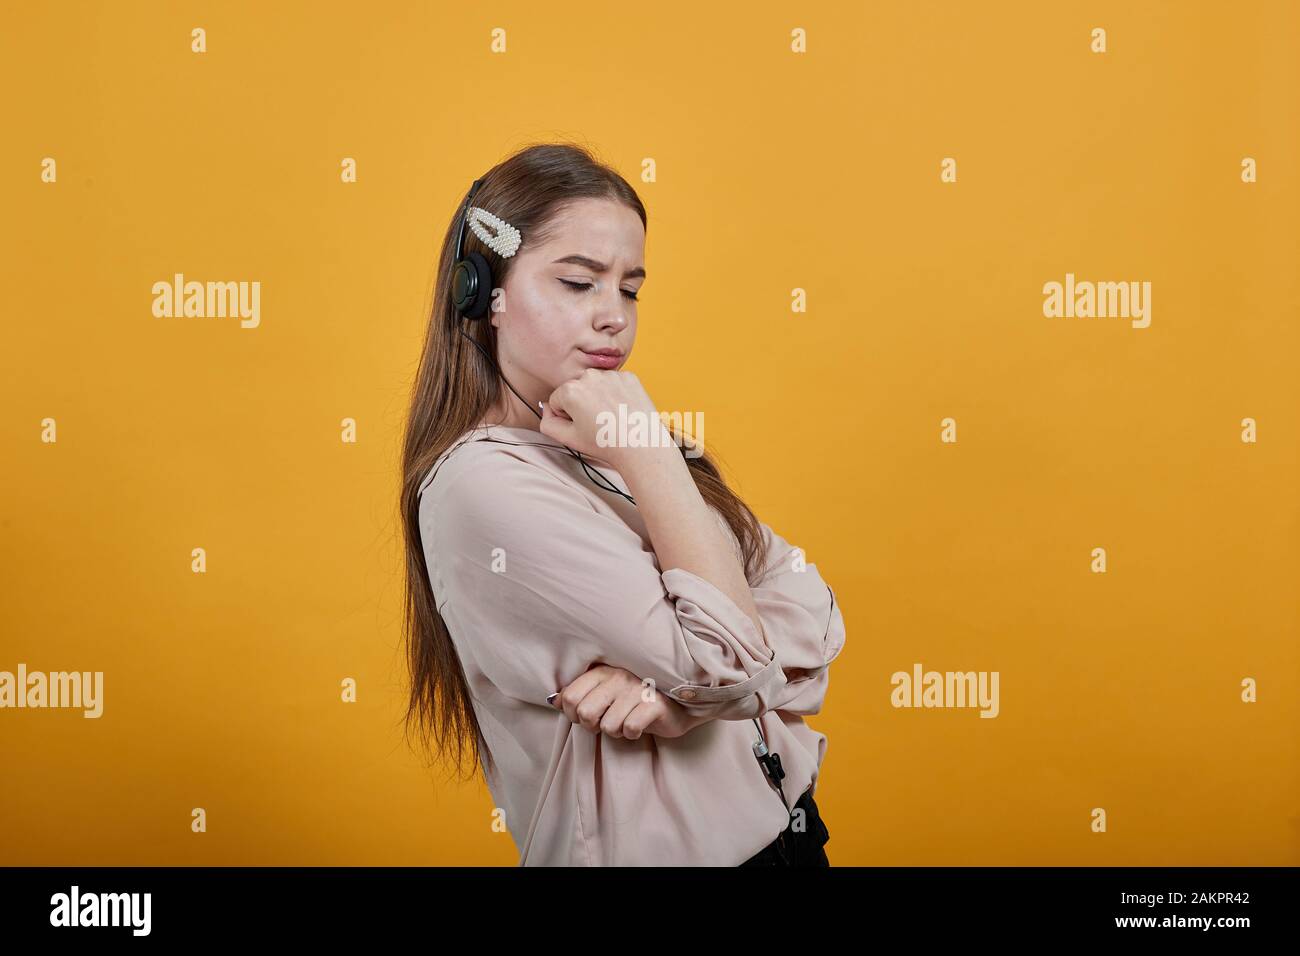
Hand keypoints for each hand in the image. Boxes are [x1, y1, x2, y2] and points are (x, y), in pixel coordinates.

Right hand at [538, 369, 669, 466]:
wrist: (640, 445)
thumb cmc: (605, 443)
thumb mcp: (567, 439)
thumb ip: (547, 422)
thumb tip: (548, 408)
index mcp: (570, 390)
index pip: (557, 400)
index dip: (566, 416)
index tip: (580, 426)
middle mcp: (590, 376)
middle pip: (576, 390)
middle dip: (581, 404)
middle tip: (596, 424)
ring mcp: (611, 375)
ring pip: (596, 386)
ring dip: (598, 398)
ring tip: (610, 418)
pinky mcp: (629, 377)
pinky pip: (614, 384)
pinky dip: (616, 395)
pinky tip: (621, 410)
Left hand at [549, 664, 703, 739]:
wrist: (679, 702)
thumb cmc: (636, 698)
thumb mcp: (605, 693)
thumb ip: (578, 695)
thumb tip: (553, 701)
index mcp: (603, 670)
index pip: (570, 698)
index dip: (574, 715)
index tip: (589, 715)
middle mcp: (619, 676)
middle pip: (586, 714)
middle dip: (594, 726)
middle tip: (608, 722)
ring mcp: (638, 688)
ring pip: (609, 726)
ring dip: (616, 731)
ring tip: (627, 721)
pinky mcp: (655, 704)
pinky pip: (630, 728)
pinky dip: (633, 734)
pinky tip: (640, 725)